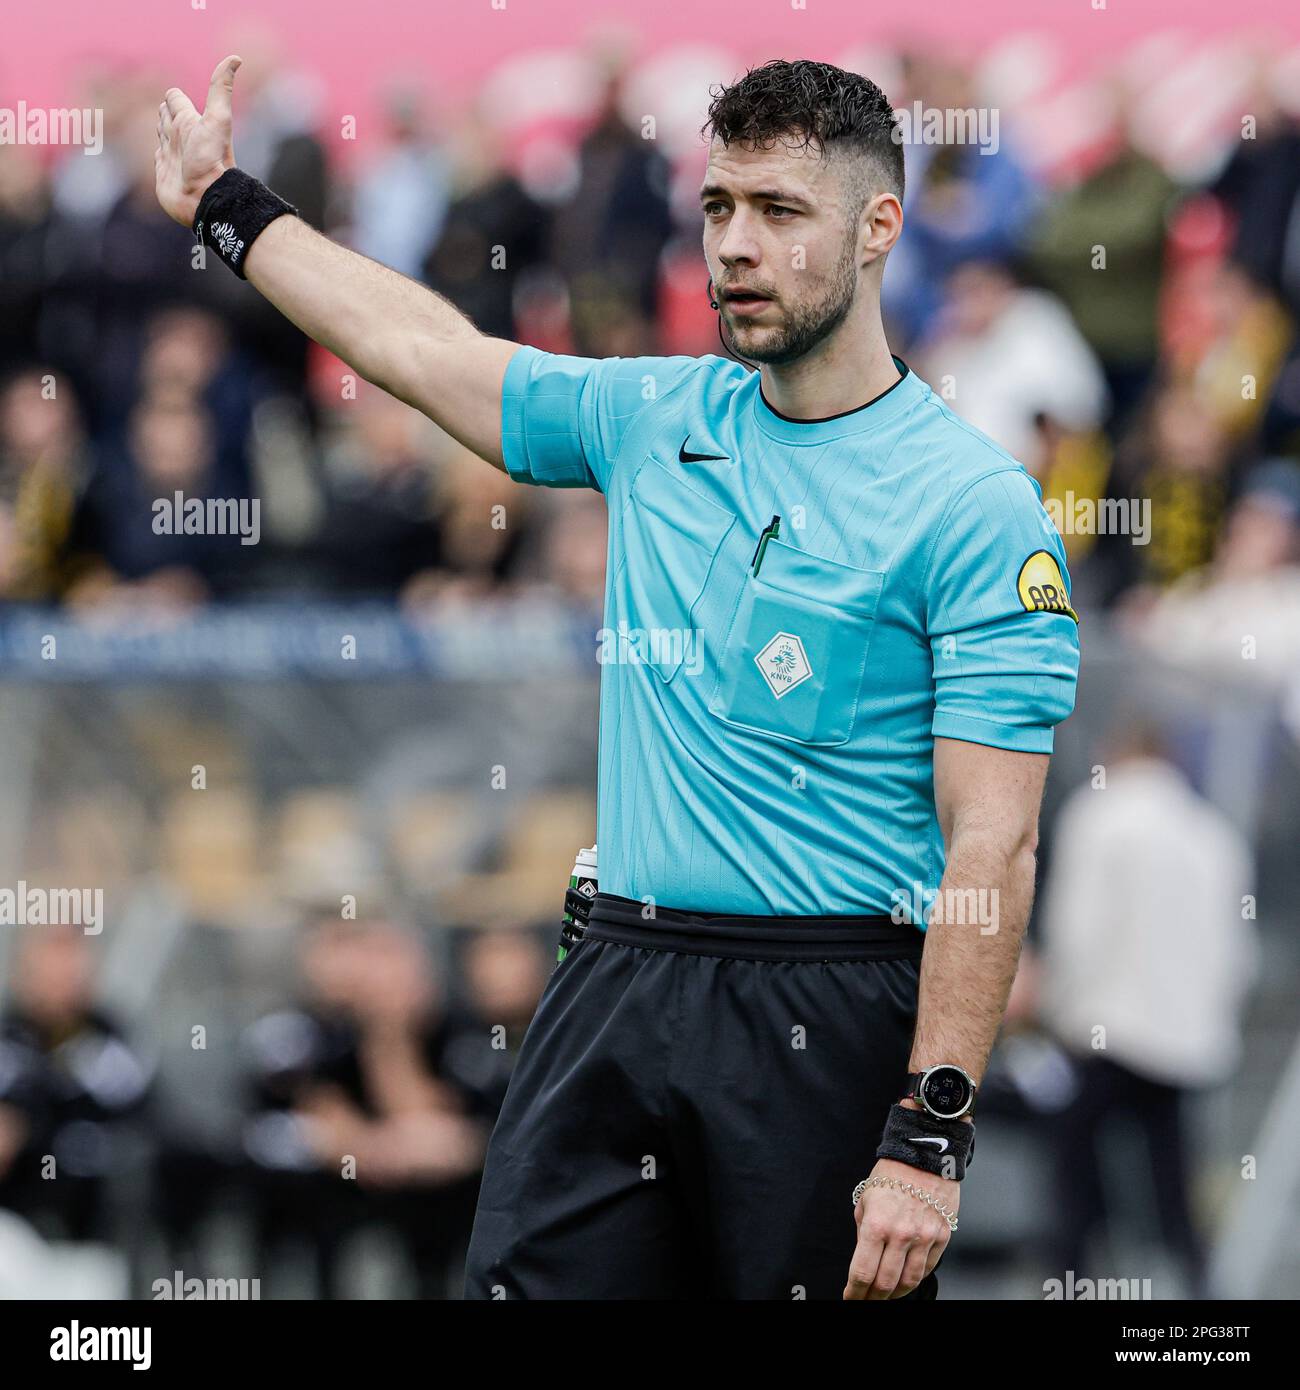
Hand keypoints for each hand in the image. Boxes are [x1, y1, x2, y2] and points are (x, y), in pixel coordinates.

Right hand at [155, 54, 241, 226]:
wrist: (205, 199)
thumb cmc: (211, 160)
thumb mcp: (218, 119)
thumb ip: (221, 89)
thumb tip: (236, 58)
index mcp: (188, 122)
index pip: (174, 99)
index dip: (173, 97)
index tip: (174, 98)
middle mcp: (180, 137)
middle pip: (166, 115)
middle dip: (164, 111)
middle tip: (168, 113)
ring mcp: (171, 155)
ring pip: (161, 133)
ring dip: (160, 128)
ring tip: (163, 127)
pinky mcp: (163, 172)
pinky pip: (156, 156)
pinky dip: (156, 150)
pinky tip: (161, 151)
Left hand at [843, 1157, 958, 1299]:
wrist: (924, 1156)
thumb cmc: (892, 1174)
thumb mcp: (866, 1199)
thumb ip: (864, 1231)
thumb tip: (864, 1258)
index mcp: (876, 1225)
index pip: (862, 1272)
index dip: (854, 1291)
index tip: (850, 1297)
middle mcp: (901, 1235)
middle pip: (885, 1283)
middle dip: (872, 1297)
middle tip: (866, 1299)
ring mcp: (924, 1238)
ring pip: (909, 1282)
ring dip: (895, 1294)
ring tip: (886, 1294)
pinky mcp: (941, 1237)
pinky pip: (927, 1268)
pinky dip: (914, 1278)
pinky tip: (905, 1278)